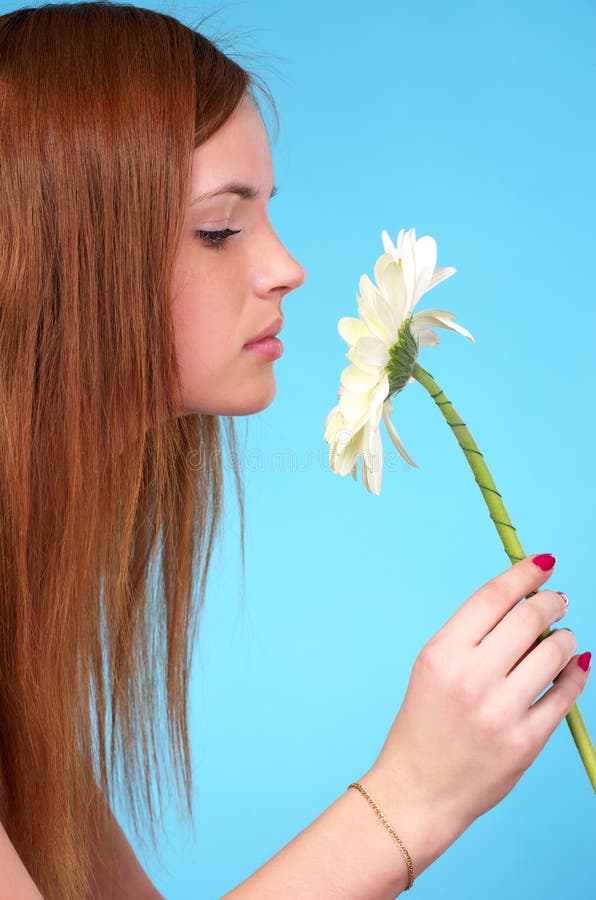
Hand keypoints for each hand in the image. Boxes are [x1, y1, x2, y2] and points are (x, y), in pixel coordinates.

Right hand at [360, 554, 589, 874]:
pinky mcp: (525, 742)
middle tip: (559, 600)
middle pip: (528, 618)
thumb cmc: (425, 724)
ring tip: (562, 639)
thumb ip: (472, 636)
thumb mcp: (433, 668)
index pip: (493, 596)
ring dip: (565, 638)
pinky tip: (575, 665)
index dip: (524, 574)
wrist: (419, 790)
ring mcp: (500, 711)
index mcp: (442, 653)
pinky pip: (566, 695)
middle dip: (551, 602)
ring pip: (554, 653)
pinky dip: (576, 674)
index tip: (543, 564)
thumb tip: (525, 602)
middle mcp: (471, 678)